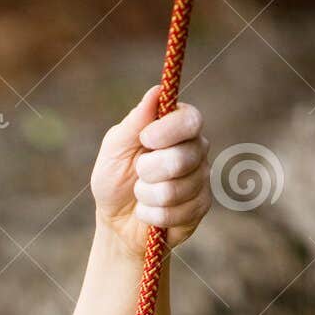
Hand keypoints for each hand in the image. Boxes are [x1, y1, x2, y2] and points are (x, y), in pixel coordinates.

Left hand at [91, 83, 210, 255]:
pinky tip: (148, 212)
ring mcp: (200, 177)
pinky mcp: (200, 205)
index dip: (168, 131)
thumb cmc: (114, 180)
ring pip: (177, 189)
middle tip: (138, 173)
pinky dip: (152, 215)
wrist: (117, 222)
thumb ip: (134, 123)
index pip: (189, 119)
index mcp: (175, 127)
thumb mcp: (114, 150)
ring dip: (146, 196)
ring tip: (140, 194)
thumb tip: (156, 91)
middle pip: (184, 157)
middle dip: (149, 171)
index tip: (145, 140)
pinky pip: (178, 213)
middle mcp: (194, 148)